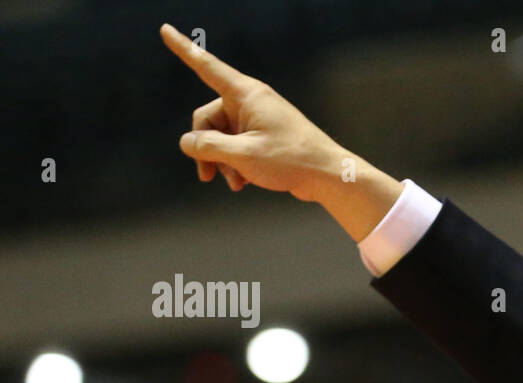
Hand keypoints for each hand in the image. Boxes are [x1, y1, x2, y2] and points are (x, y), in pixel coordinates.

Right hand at [160, 23, 404, 240]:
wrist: (328, 176)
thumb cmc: (290, 160)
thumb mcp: (242, 155)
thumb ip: (208, 146)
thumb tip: (187, 142)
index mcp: (246, 94)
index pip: (206, 67)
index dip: (184, 50)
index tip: (164, 29)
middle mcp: (250, 101)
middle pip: (208, 117)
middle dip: (206, 147)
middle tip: (207, 176)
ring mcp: (257, 119)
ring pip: (222, 136)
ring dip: (222, 161)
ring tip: (235, 183)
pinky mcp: (264, 136)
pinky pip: (237, 145)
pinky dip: (235, 163)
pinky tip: (242, 183)